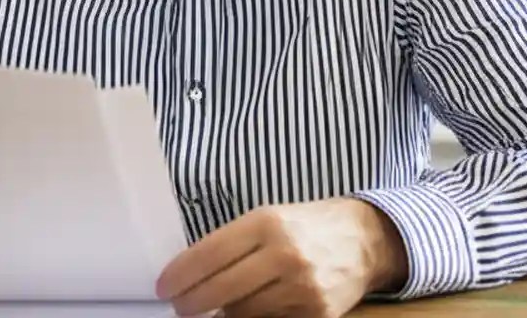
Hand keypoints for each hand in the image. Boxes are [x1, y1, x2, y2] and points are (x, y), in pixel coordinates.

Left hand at [155, 198, 407, 317]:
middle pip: (221, 290)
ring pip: (242, 313)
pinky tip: (246, 311)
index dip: (180, 275)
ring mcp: (303, 287)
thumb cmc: (305, 226)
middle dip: (191, 303)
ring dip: (223, 313)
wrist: (363, 239)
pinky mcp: (318, 314)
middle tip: (179, 306)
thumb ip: (232, 243)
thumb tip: (188, 274)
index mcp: (266, 223)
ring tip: (215, 307)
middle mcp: (285, 254)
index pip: (209, 254)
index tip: (163, 287)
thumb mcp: (268, 218)